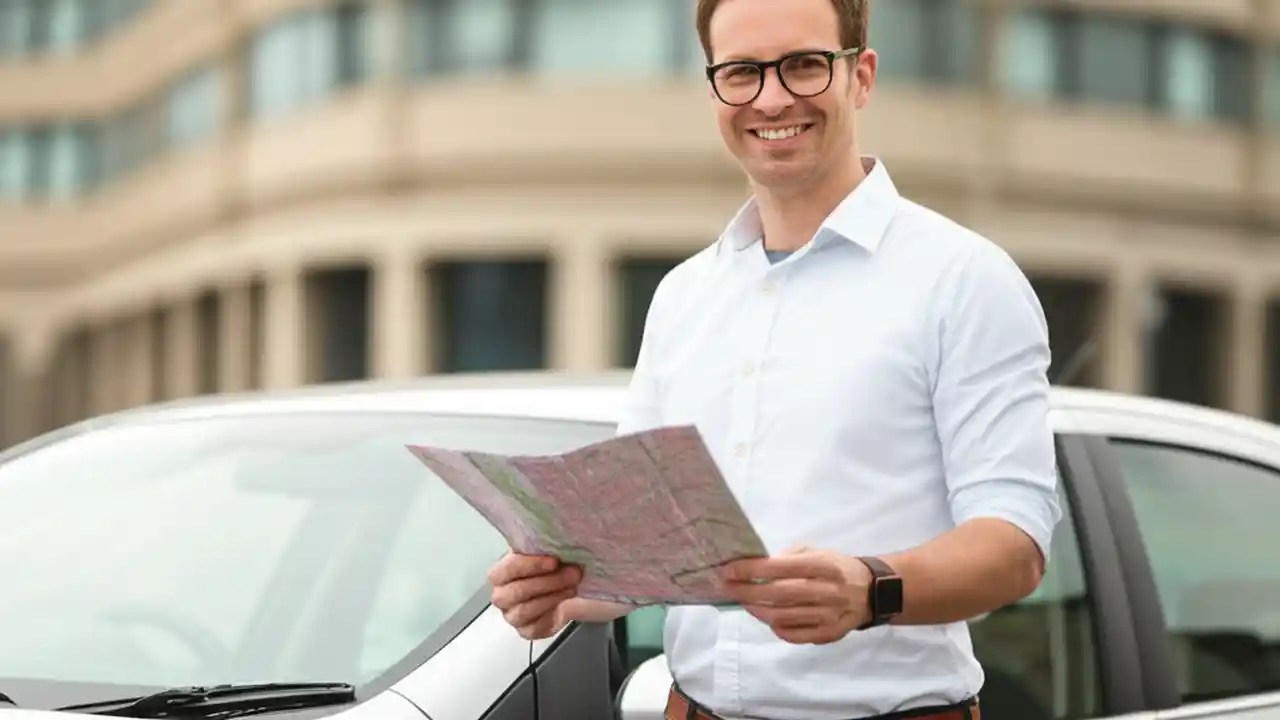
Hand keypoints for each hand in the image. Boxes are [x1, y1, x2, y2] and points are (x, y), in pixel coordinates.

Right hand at [488, 552, 582, 639]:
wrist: (564, 587)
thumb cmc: (551, 567)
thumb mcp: (545, 552)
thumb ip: (543, 546)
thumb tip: (556, 536)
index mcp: (500, 573)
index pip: (505, 570)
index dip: (529, 565)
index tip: (554, 561)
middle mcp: (501, 596)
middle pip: (516, 592)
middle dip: (548, 582)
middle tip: (573, 573)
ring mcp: (512, 616)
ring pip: (525, 610)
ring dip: (553, 596)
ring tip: (572, 586)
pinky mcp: (526, 631)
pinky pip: (535, 627)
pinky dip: (553, 613)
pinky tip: (566, 601)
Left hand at [719, 546, 871, 644]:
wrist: (870, 592)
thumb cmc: (836, 567)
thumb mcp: (816, 552)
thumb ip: (787, 558)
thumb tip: (754, 566)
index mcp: (823, 566)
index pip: (781, 568)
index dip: (751, 570)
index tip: (728, 570)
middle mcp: (827, 592)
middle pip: (778, 595)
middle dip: (748, 592)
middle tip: (727, 588)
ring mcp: (829, 616)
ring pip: (783, 617)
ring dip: (758, 610)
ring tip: (745, 603)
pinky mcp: (829, 634)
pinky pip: (795, 635)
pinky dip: (777, 628)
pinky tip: (768, 618)